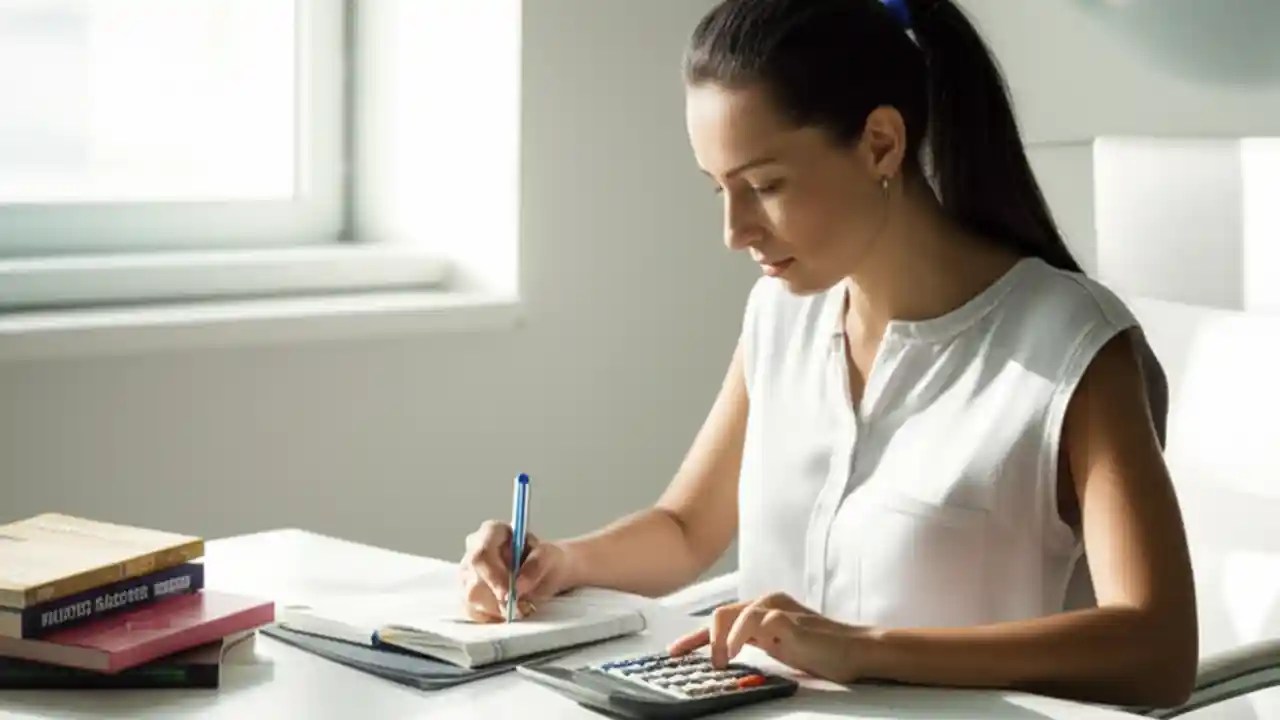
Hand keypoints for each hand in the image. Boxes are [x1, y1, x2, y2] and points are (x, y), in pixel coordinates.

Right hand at [458, 520, 574, 622]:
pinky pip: (472, 611)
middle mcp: (473, 550)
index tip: (509, 595)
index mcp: (491, 532)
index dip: (493, 577)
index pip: (481, 554)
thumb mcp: (550, 556)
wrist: (547, 571)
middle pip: (474, 580)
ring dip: (498, 610)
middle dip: (498, 599)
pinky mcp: (466, 593)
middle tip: (521, 607)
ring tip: (521, 606)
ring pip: (472, 598)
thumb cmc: (546, 559)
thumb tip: (519, 586)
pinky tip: (508, 611)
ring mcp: (467, 573)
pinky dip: (492, 617)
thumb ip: (535, 566)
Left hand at [667, 592, 873, 683]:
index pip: (721, 619)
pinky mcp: (789, 619)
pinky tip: (737, 651)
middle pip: (721, 613)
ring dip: (720, 639)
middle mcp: (766, 603)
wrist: (854, 651)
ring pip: (733, 614)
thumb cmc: (819, 650)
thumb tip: (724, 654)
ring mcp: (778, 608)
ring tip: (719, 662)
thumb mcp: (777, 647)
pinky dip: (741, 635)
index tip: (675, 652)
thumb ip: (754, 643)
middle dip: (700, 638)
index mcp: (762, 609)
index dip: (695, 636)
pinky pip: (756, 621)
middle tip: (693, 660)